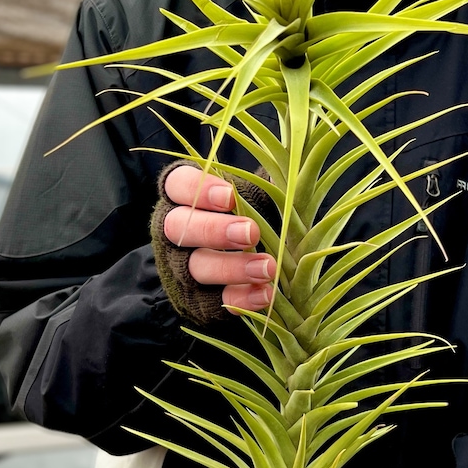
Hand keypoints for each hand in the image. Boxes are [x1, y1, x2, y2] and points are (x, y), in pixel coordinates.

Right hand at [162, 165, 275, 312]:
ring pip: (195, 267)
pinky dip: (240, 299)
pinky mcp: (195, 300)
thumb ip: (267, 180)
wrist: (250, 264)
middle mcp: (173, 231)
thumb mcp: (257, 193)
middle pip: (179, 227)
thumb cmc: (252, 215)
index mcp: (184, 195)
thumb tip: (294, 165)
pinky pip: (212, 302)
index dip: (199, 190)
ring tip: (267, 267)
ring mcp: (181, 268)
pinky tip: (265, 294)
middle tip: (250, 232)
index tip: (230, 196)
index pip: (178, 185)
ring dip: (232, 268)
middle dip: (215, 230)